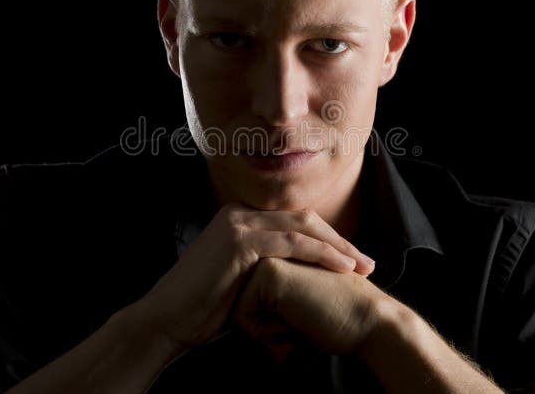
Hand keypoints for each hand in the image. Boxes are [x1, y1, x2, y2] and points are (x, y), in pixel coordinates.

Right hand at [131, 203, 375, 355]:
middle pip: (304, 219)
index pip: (294, 222)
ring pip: (303, 227)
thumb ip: (265, 270)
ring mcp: (238, 223)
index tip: (353, 261)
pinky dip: (323, 254)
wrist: (167, 320)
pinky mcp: (240, 240)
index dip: (328, 240)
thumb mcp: (240, 281)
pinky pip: (293, 243)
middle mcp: (239, 213)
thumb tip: (297, 280)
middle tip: (368, 262)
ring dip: (338, 246)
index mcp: (239, 219)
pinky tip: (343, 267)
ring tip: (363, 266)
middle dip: (340, 241)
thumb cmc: (202, 310)